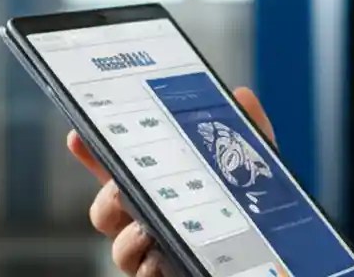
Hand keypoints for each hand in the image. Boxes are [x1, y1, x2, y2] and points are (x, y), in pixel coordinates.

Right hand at [67, 87, 275, 276]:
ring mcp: (154, 251)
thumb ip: (245, 131)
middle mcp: (148, 220)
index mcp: (159, 187)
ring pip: (121, 247)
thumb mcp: (254, 163)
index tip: (78, 135)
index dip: (92, 153)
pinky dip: (151, 266)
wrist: (274, 250)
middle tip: (121, 187)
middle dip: (108, 197)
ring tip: (147, 229)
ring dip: (130, 237)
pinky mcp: (167, 273)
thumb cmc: (254, 203)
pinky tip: (163, 258)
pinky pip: (146, 274)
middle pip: (106, 210)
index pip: (116, 169)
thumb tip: (241, 94)